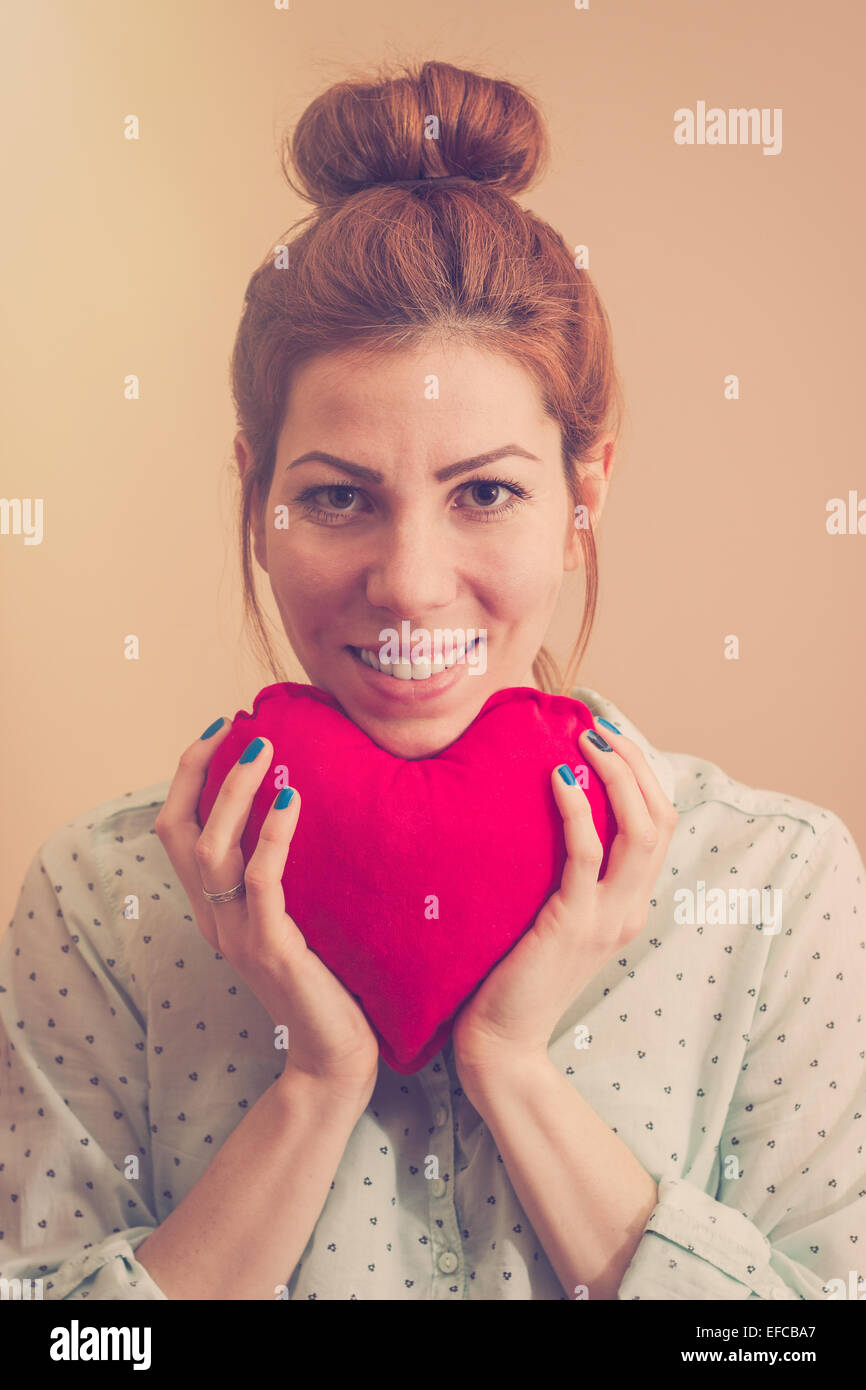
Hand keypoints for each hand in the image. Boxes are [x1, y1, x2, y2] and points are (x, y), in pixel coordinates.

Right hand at [154, 718, 379, 1105]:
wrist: (334, 1058)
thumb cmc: (326, 985)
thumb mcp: (294, 922)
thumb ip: (283, 879)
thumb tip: (303, 810)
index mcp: (213, 910)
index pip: (176, 831)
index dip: (187, 777)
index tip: (217, 731)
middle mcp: (215, 920)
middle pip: (179, 831)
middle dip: (200, 771)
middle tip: (236, 728)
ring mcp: (238, 936)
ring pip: (212, 849)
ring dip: (235, 792)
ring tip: (265, 751)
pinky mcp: (271, 950)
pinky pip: (261, 882)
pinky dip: (272, 835)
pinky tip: (292, 800)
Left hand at [452, 716, 677, 1078]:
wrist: (501, 1042)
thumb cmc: (515, 976)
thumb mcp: (555, 919)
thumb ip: (567, 878)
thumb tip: (549, 818)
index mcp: (631, 904)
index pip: (660, 825)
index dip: (644, 775)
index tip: (613, 737)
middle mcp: (630, 909)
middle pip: (661, 818)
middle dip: (637, 764)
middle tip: (602, 727)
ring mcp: (608, 918)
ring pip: (639, 830)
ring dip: (618, 776)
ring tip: (588, 741)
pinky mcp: (573, 924)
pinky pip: (586, 855)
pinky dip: (577, 811)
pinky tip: (559, 780)